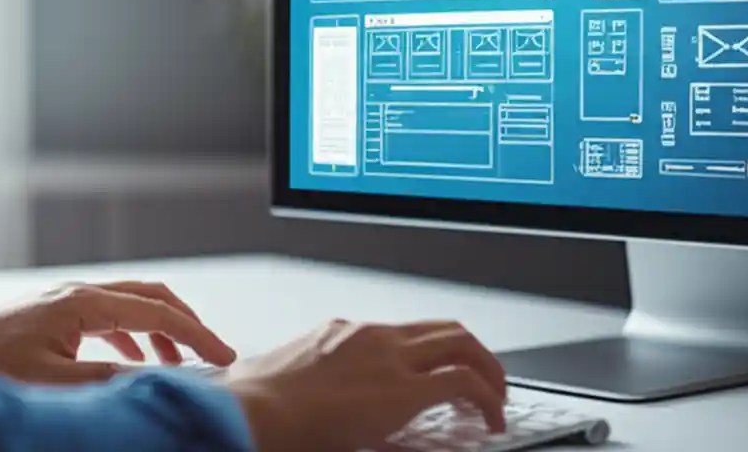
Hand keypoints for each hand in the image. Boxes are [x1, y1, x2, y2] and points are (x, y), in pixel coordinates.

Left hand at [0, 281, 236, 384]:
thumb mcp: (55, 382)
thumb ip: (109, 378)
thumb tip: (156, 378)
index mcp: (85, 303)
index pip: (159, 314)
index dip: (197, 336)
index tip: (225, 356)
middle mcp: (79, 293)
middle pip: (152, 296)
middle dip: (187, 324)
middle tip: (213, 352)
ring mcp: (66, 300)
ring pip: (131, 304)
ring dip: (161, 330)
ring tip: (179, 363)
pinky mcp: (54, 313)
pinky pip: (109, 315)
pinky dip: (133, 335)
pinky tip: (133, 360)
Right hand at [225, 319, 505, 451]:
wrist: (251, 414)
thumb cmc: (252, 406)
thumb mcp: (278, 384)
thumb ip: (299, 385)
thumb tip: (288, 402)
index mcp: (341, 333)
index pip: (401, 333)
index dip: (430, 352)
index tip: (438, 372)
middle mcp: (371, 337)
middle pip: (442, 328)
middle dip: (472, 352)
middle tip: (485, 380)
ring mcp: (390, 359)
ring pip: (462, 343)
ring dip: (488, 371)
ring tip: (496, 400)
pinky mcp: (404, 391)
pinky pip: (464, 383)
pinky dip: (487, 399)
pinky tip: (491, 420)